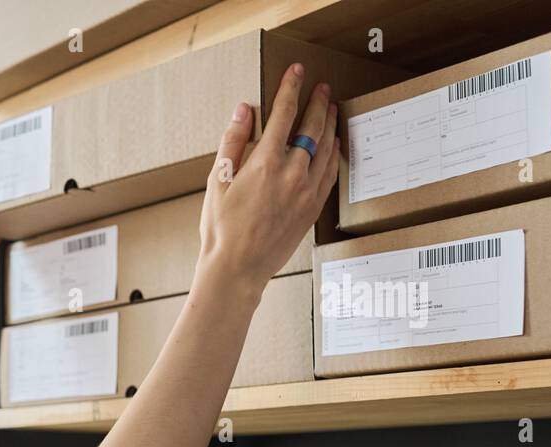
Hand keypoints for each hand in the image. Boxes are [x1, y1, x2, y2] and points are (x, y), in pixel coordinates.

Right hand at [196, 63, 339, 295]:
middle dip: (318, 102)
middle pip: (312, 126)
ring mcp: (306, 191)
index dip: (291, 89)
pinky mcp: (312, 208)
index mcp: (265, 162)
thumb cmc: (220, 228)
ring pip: (326, 148)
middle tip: (322, 88)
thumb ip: (232, 142)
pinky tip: (332, 145)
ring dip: (330, 124)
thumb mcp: (217, 181)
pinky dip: (333, 153)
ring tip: (332, 110)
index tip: (296, 73)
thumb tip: (244, 110)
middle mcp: (292, 173)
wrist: (237, 268)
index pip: (283, 114)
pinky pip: (330, 172)